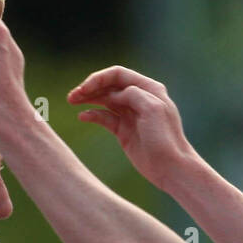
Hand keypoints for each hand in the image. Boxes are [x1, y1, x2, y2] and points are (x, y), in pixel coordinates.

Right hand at [67, 66, 195, 191]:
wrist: (170, 167)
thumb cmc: (165, 138)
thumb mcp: (151, 108)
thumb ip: (132, 94)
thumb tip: (113, 95)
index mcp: (148, 88)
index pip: (117, 74)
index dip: (98, 79)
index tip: (84, 89)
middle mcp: (139, 98)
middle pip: (108, 86)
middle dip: (89, 88)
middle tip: (71, 96)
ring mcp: (130, 115)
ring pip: (104, 101)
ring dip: (88, 99)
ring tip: (72, 102)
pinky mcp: (124, 131)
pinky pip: (105, 118)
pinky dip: (93, 115)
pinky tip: (83, 117)